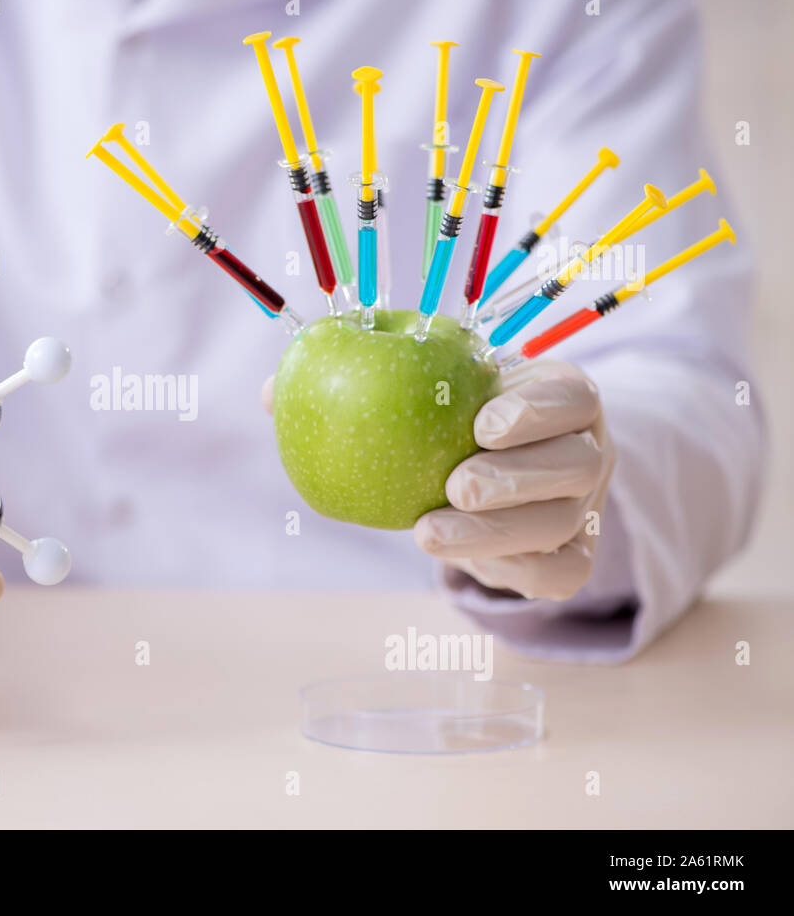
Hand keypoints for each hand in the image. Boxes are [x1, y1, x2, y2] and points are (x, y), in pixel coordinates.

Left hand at [413, 359, 613, 599]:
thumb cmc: (457, 416)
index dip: (534, 412)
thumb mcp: (449, 382)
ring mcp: (585, 507)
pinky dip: (508, 569)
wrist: (476, 477)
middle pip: (577, 466)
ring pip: (559, 524)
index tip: (481, 426)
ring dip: (492, 532)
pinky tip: (459, 558)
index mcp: (568, 398)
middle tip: (456, 487)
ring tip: (429, 532)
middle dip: (514, 478)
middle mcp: (588, 450)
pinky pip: (556, 574)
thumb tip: (327, 340)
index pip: (574, 398)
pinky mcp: (571, 557)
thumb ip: (417, 371)